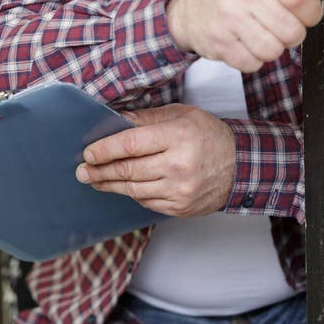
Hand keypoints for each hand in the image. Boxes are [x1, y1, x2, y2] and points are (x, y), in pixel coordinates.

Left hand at [75, 104, 235, 216]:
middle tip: (82, 170)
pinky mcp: (180, 208)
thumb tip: (115, 120)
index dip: (106, 149)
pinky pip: (147, 202)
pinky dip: (132, 194)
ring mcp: (180, 190)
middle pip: (128, 170)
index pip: (131, 143)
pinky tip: (122, 187)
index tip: (88, 152)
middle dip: (100, 170)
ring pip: (134, 190)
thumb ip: (147, 119)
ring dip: (110, 185)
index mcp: (178, 136)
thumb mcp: (181, 115)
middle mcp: (178, 165)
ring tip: (94, 180)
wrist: (240, 166)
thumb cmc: (209, 135)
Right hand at [166, 0, 323, 71]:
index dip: (311, 11)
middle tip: (283, 26)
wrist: (191, 5)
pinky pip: (254, 63)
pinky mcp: (219, 43)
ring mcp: (228, 18)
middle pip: (291, 30)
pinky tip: (246, 42)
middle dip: (294, 34)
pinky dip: (255, 58)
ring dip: (274, 48)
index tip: (307, 13)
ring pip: (274, 51)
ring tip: (262, 34)